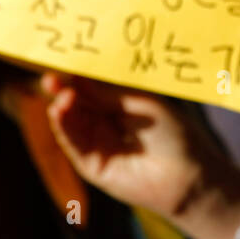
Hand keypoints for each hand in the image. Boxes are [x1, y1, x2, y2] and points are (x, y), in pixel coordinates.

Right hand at [42, 73, 239, 238]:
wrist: (188, 174)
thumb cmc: (173, 134)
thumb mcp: (139, 104)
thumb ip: (106, 94)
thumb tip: (76, 77)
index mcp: (119, 105)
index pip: (91, 88)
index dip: (76, 77)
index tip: (62, 63)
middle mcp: (105, 124)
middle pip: (77, 105)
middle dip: (63, 91)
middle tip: (51, 78)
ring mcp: (98, 145)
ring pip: (71, 124)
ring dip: (62, 110)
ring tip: (60, 97)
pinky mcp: (93, 166)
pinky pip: (73, 145)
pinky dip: (63, 129)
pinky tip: (59, 113)